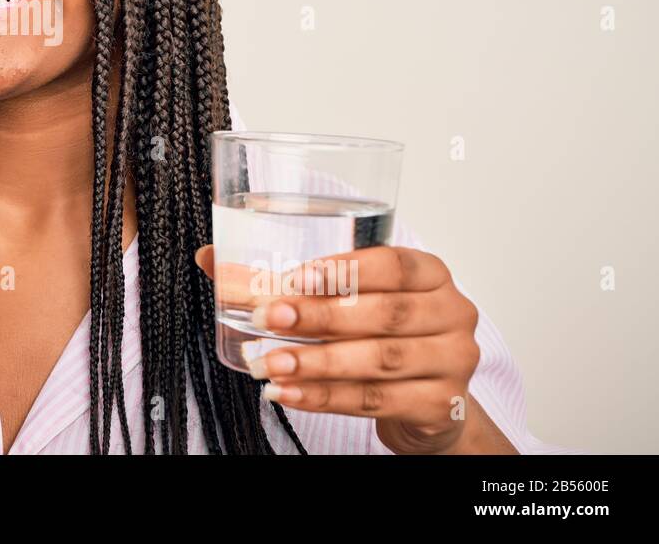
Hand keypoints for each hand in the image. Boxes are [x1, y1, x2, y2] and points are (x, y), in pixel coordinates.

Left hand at [195, 244, 492, 453]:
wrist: (426, 400)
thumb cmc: (379, 334)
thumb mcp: (345, 299)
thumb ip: (283, 279)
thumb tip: (210, 257)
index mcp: (430, 274)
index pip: (393, 264)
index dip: (344, 270)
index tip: (295, 276)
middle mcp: (451, 313)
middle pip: (384, 314)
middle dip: (319, 316)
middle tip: (267, 317)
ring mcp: (452, 362)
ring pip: (378, 361)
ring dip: (317, 362)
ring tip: (270, 363)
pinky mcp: (440, 406)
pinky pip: (375, 401)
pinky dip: (325, 397)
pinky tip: (288, 392)